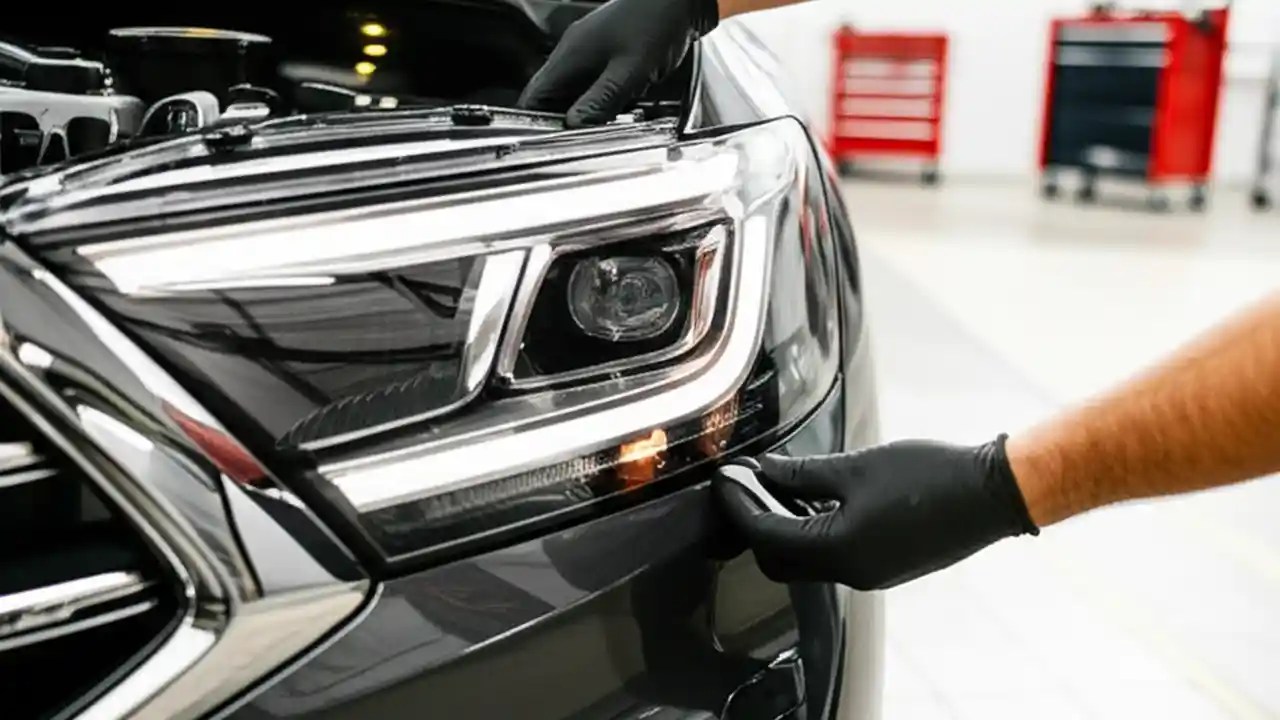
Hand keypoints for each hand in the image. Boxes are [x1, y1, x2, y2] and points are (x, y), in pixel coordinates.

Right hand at [518, 0, 718, 126]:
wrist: (679, 0)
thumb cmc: (655, 23)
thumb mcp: (629, 71)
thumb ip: (600, 100)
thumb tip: (573, 125)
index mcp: (569, 56)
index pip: (533, 96)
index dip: (536, 123)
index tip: (552, 143)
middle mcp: (573, 53)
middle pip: (553, 99)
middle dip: (568, 121)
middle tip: (589, 137)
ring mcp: (590, 52)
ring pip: (576, 94)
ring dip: (590, 112)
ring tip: (612, 120)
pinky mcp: (608, 54)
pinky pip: (596, 85)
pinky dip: (606, 99)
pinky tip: (626, 103)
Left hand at [714, 436, 1039, 590]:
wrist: (990, 496)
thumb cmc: (929, 477)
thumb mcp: (856, 468)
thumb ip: (803, 473)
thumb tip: (765, 471)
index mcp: (838, 550)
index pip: (765, 535)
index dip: (738, 505)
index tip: (724, 479)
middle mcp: (849, 573)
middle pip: (777, 559)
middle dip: (753, 523)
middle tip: (743, 486)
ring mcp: (868, 574)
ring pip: (803, 560)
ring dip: (782, 527)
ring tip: (774, 485)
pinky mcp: (882, 567)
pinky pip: (830, 558)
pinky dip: (810, 532)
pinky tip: (810, 499)